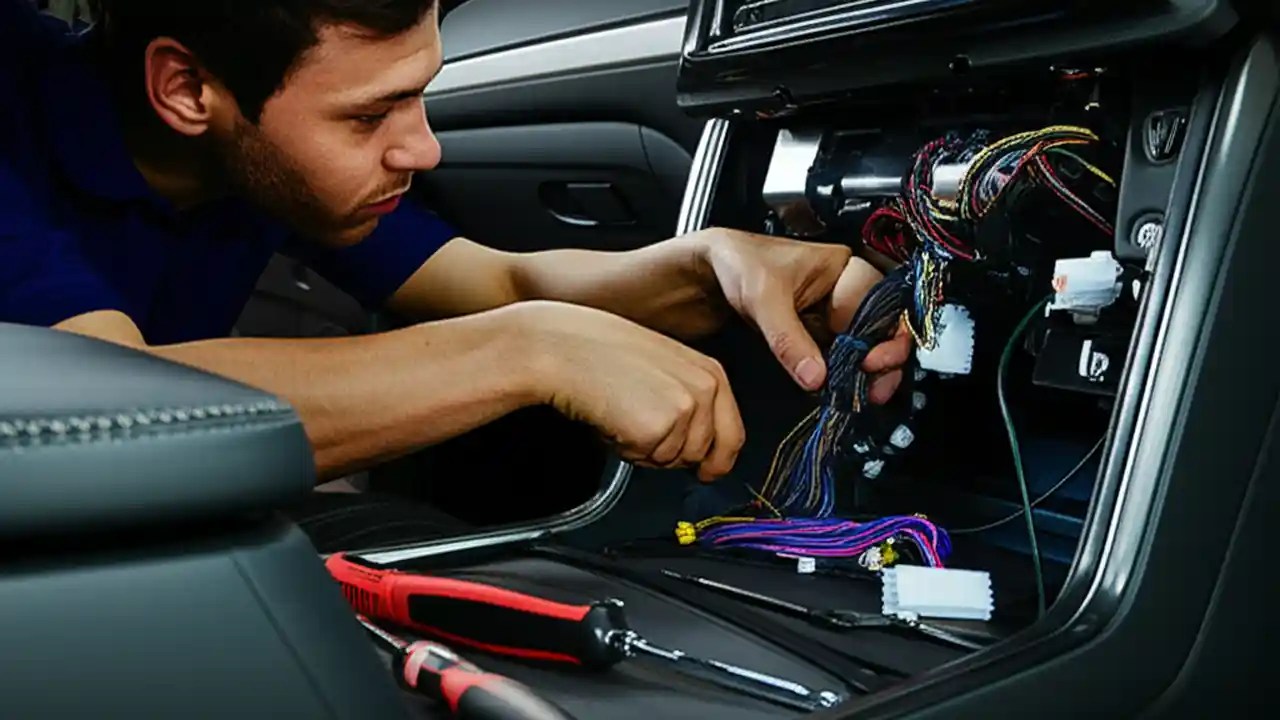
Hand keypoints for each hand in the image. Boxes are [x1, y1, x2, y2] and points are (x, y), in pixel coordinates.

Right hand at [517, 300, 745, 481]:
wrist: (567, 349)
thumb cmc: (603, 352)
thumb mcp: (665, 367)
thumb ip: (690, 399)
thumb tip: (699, 444)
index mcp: (711, 372)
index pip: (732, 435)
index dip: (718, 461)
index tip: (709, 471)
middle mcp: (706, 390)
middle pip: (702, 455)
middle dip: (672, 454)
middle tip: (639, 425)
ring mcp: (685, 410)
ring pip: (672, 461)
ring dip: (646, 450)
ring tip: (623, 414)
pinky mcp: (658, 429)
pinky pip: (647, 460)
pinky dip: (627, 450)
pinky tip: (614, 419)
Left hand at [693, 228, 911, 401]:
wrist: (707, 273)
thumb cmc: (737, 263)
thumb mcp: (764, 299)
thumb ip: (789, 340)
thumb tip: (817, 377)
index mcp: (844, 268)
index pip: (881, 303)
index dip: (884, 334)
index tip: (871, 360)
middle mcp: (845, 290)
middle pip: (882, 327)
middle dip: (883, 358)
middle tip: (875, 387)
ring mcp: (832, 314)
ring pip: (863, 347)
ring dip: (865, 373)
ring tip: (862, 395)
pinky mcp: (817, 334)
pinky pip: (839, 357)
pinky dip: (843, 375)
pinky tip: (840, 391)